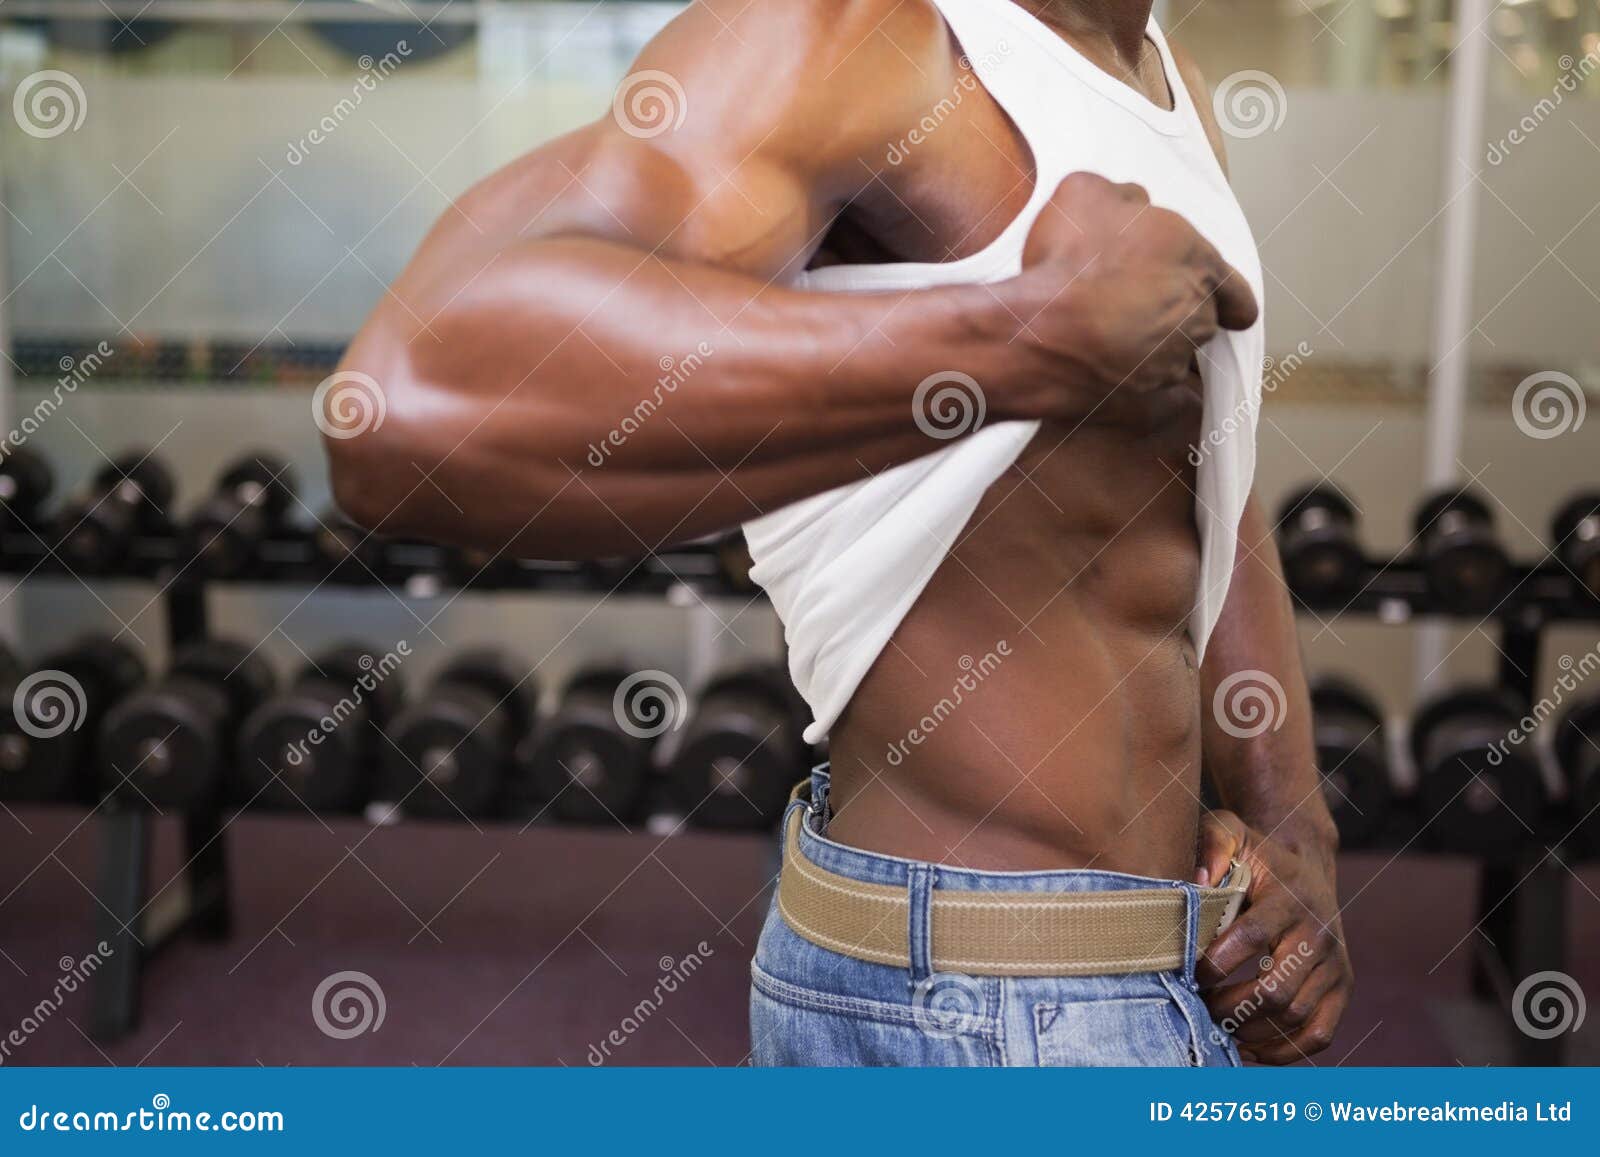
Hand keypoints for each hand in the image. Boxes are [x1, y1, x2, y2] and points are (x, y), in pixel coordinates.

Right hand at [1005, 172, 1257, 418]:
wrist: (1040, 329)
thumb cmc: (1068, 258)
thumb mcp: (1086, 192)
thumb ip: (1123, 195)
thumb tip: (1135, 203)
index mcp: (1198, 260)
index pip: (1236, 291)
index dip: (1232, 300)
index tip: (1229, 310)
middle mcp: (1196, 313)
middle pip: (1204, 321)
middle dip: (1181, 316)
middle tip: (1143, 308)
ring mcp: (1173, 357)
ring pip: (1177, 354)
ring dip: (1158, 347)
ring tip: (1117, 337)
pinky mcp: (1148, 392)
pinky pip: (1152, 384)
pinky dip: (1135, 376)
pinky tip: (1107, 364)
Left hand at [1194, 809, 1352, 1064]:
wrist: (1306, 871)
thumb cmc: (1256, 857)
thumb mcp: (1232, 833)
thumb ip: (1213, 844)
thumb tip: (1197, 881)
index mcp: (1289, 898)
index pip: (1251, 937)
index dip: (1215, 963)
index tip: (1187, 974)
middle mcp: (1319, 934)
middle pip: (1275, 989)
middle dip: (1228, 1006)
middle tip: (1196, 1007)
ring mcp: (1336, 965)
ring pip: (1294, 1016)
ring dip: (1249, 1031)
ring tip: (1215, 1026)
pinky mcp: (1342, 989)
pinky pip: (1319, 1034)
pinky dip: (1284, 1052)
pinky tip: (1248, 1050)